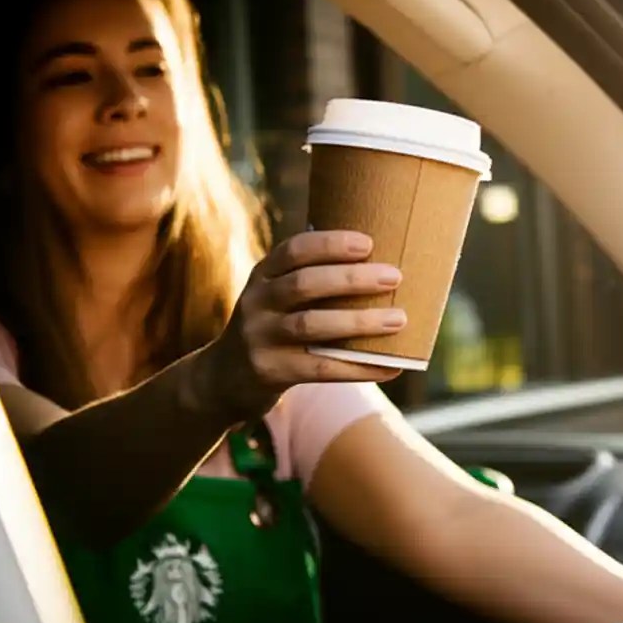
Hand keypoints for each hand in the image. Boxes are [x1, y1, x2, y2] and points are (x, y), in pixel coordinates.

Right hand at [199, 229, 406, 419]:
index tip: (368, 243)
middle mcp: (257, 302)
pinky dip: (358, 367)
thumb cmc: (273, 327)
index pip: (294, 250)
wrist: (224, 379)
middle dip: (352, 278)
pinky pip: (320, 368)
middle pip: (305, 284)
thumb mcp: (277, 296)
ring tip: (398, 319)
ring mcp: (260, 338)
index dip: (330, 244)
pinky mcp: (270, 371)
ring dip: (359, 321)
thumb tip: (383, 268)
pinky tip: (390, 367)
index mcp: (263, 275)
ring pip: (312, 325)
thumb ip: (312, 280)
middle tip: (394, 276)